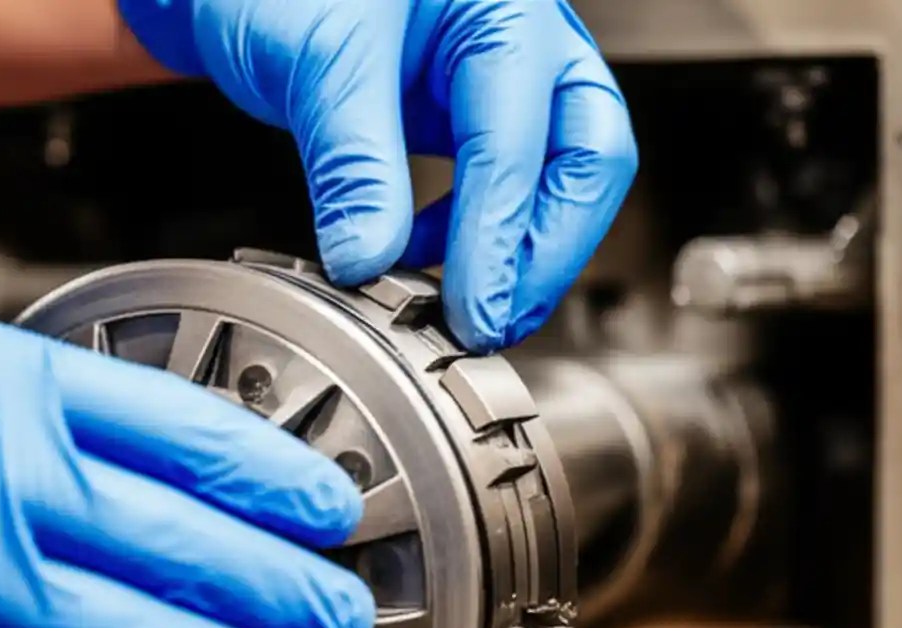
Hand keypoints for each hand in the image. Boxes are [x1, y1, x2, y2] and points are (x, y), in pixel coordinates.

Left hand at [119, 0, 637, 351]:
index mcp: (503, 10)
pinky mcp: (463, 117)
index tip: (474, 307)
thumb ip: (352, 164)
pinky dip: (471, 234)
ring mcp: (498, 81)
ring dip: (517, 254)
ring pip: (554, 178)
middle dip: (545, 251)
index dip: (499, 234)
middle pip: (584, 158)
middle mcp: (520, 42)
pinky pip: (496, 184)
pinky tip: (423, 260)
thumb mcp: (318, 64)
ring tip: (462, 309)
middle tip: (492, 322)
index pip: (520, 138)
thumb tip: (370, 261)